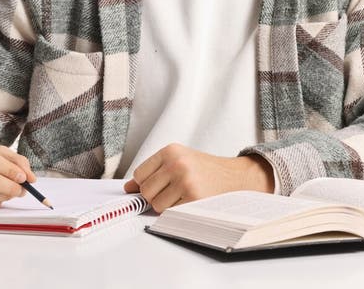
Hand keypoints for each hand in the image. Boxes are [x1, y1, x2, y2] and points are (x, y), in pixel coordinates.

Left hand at [123, 143, 274, 213]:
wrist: (235, 177)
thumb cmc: (205, 170)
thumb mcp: (180, 161)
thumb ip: (153, 172)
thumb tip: (128, 188)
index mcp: (171, 151)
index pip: (140, 174)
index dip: (145, 184)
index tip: (157, 186)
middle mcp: (177, 163)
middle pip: (145, 191)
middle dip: (155, 197)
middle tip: (172, 193)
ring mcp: (185, 181)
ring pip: (156, 204)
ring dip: (166, 206)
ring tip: (182, 196)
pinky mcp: (193, 198)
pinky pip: (170, 213)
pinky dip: (177, 212)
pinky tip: (190, 202)